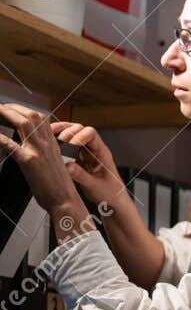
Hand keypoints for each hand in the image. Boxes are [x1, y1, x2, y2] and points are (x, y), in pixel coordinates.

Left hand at [0, 103, 82, 219]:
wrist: (65, 201)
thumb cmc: (58, 188)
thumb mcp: (53, 165)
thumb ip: (43, 153)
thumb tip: (28, 147)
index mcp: (53, 145)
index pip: (40, 119)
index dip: (24, 110)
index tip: (13, 110)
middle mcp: (47, 144)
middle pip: (31, 116)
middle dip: (12, 108)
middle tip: (1, 108)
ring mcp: (39, 151)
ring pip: (23, 123)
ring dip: (6, 114)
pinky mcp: (29, 161)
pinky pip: (10, 144)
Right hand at [50, 121, 125, 210]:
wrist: (113, 202)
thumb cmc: (110, 194)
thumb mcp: (95, 186)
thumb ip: (81, 176)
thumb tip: (67, 166)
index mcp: (102, 152)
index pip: (90, 133)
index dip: (77, 136)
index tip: (68, 145)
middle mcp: (94, 149)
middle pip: (79, 130)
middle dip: (65, 132)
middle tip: (55, 142)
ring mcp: (85, 153)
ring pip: (71, 136)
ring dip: (59, 135)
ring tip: (47, 137)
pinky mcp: (78, 159)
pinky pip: (67, 147)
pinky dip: (58, 145)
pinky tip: (49, 147)